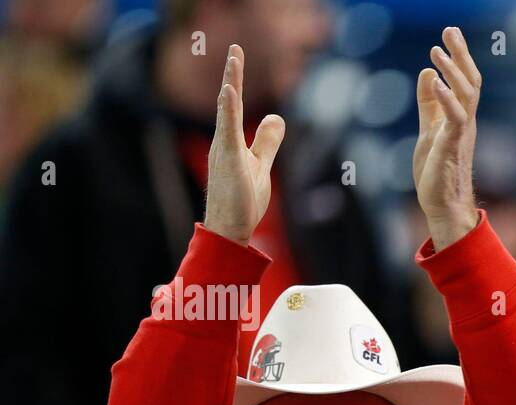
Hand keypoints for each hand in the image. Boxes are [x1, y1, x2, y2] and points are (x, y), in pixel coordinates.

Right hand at [202, 45, 284, 245]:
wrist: (229, 229)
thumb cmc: (241, 200)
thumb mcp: (260, 164)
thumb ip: (266, 141)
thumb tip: (277, 117)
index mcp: (230, 141)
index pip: (234, 104)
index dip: (235, 79)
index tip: (237, 54)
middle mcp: (223, 141)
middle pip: (229, 102)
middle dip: (232, 74)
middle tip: (235, 48)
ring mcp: (225, 150)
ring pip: (227, 112)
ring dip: (231, 84)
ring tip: (234, 59)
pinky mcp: (230, 161)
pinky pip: (228, 132)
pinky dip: (228, 110)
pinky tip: (229, 92)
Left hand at [414, 26, 480, 249]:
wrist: (444, 206)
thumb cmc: (438, 172)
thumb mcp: (428, 130)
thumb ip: (428, 104)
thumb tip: (427, 74)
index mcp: (460, 117)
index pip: (464, 81)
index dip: (458, 57)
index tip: (449, 35)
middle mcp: (465, 121)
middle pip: (469, 81)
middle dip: (460, 55)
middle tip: (450, 30)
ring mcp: (461, 133)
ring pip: (465, 95)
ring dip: (452, 71)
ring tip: (437, 52)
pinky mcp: (453, 145)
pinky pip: (454, 117)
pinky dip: (446, 97)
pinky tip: (435, 81)